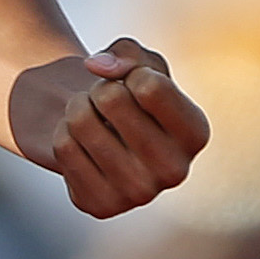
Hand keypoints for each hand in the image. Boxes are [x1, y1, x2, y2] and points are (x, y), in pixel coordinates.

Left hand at [11, 39, 209, 217]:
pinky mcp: (101, 206)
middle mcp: (175, 171)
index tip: (133, 87)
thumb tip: (97, 66)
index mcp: (197, 133)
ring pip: (80, 122)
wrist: (99, 135)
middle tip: (105, 104)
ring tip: (92, 120)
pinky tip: (81, 146)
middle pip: (112, 99)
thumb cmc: (128, 94)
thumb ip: (126, 52)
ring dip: (77, 109)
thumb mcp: (140, 62)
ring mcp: (138, 194)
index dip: (129, 73)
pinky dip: (63, 135)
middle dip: (99, 90)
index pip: (149, 86)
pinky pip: (62, 148)